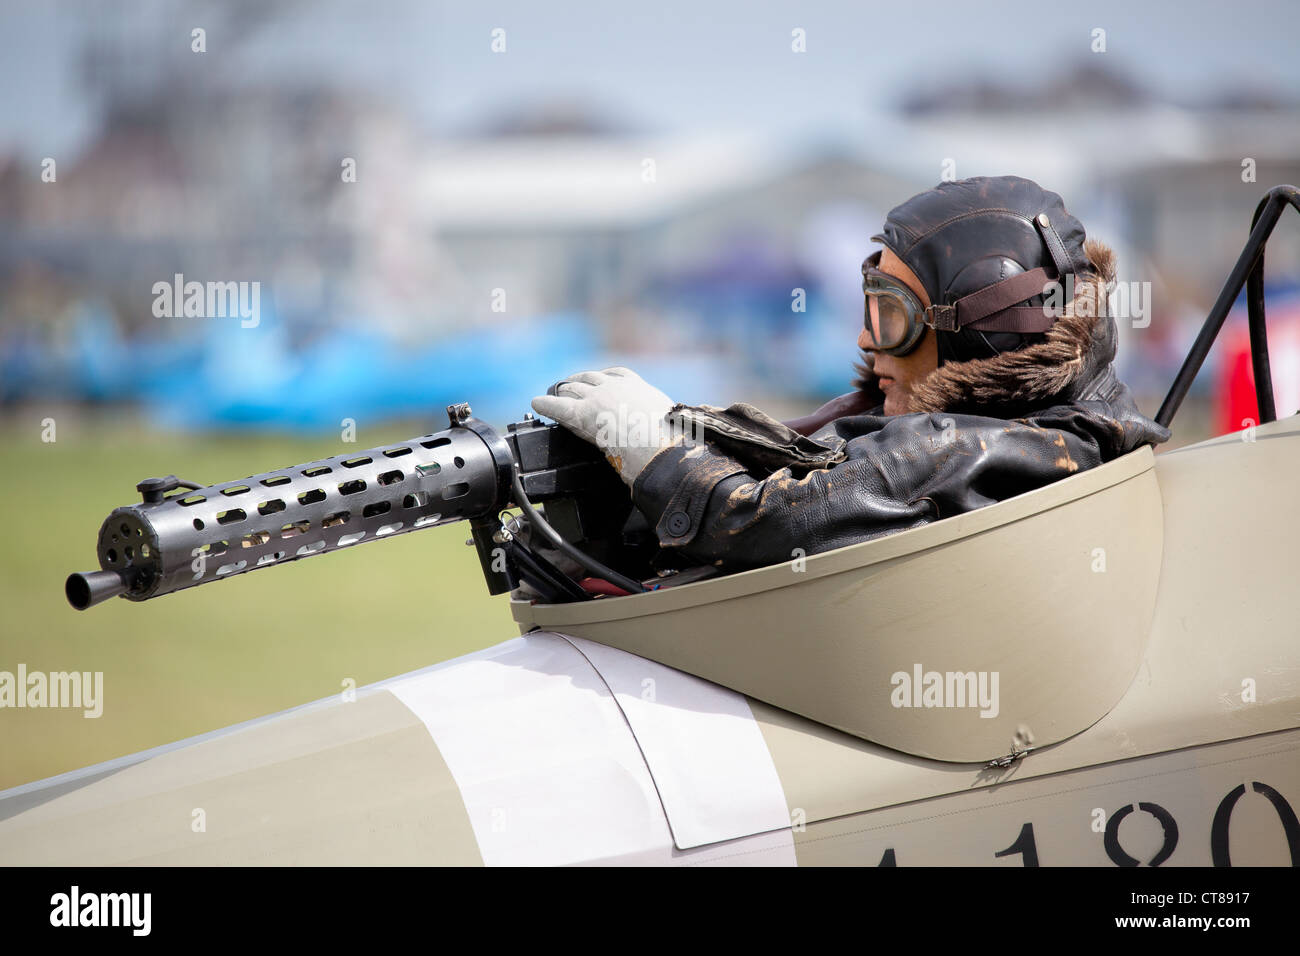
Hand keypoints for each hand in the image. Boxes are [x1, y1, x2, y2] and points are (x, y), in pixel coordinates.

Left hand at [531, 367, 676, 485]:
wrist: (656, 444)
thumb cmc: (667, 438)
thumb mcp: (669, 418)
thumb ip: (659, 418)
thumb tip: (673, 433)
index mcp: (635, 385)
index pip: (615, 375)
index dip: (603, 378)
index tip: (599, 380)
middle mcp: (612, 386)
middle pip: (588, 379)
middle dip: (577, 382)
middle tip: (569, 386)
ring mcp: (594, 398)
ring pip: (571, 389)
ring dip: (561, 391)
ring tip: (553, 394)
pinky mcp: (579, 414)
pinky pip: (555, 405)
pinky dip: (544, 403)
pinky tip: (537, 404)